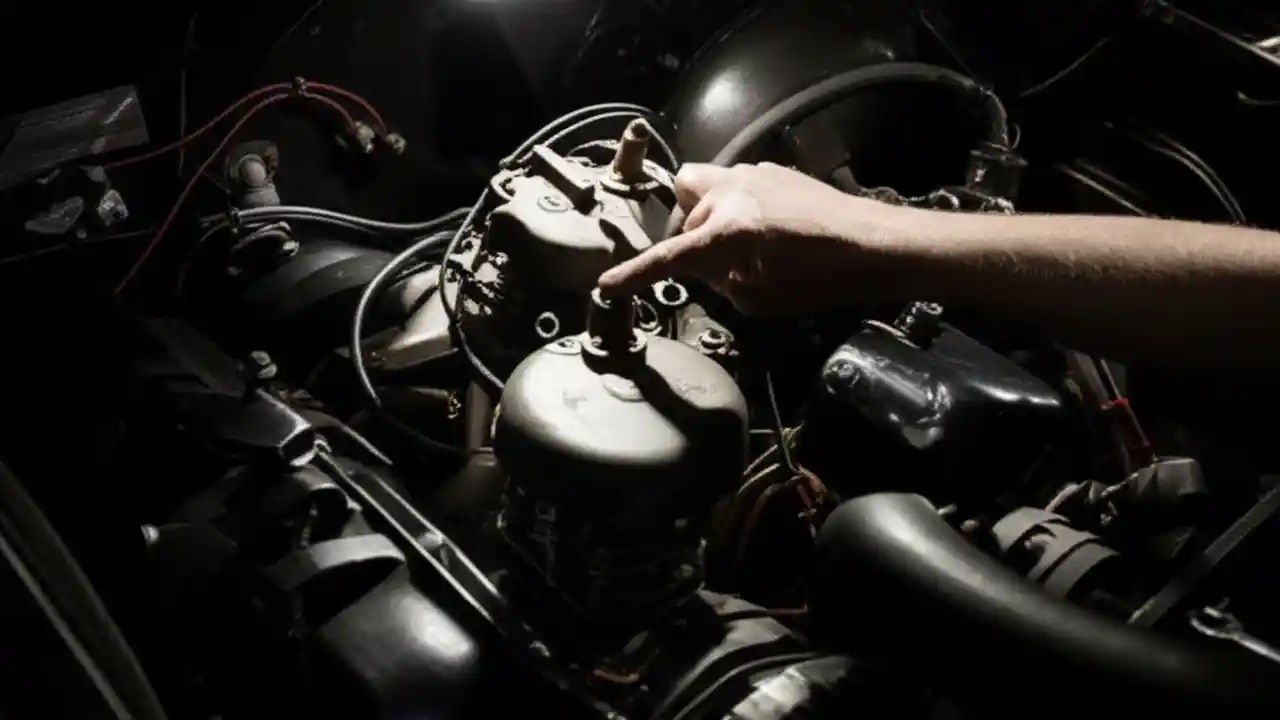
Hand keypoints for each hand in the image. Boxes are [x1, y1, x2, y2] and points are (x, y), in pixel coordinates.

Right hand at [597, 162, 918, 314]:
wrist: (873, 243)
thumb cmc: (822, 278)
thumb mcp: (760, 298)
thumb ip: (718, 282)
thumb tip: (703, 268)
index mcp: (730, 230)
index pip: (670, 257)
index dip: (636, 275)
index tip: (608, 286)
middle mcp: (732, 192)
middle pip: (682, 216)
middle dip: (691, 243)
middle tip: (717, 269)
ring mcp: (751, 174)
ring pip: (698, 186)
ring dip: (702, 214)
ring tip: (732, 242)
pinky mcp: (770, 170)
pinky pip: (729, 183)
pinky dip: (731, 205)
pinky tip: (762, 229)